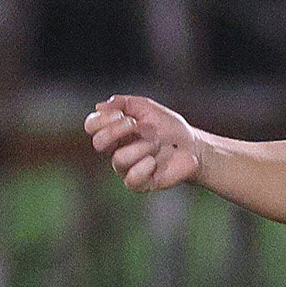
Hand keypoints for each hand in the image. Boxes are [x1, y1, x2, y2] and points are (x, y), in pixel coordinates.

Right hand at [84, 95, 201, 191]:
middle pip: (98, 143)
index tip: (122, 115)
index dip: (101, 119)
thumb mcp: (148, 108)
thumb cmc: (168, 127)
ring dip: (141, 147)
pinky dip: (144, 167)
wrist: (193, 146)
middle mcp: (117, 150)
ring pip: (118, 159)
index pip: (92, 126)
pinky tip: (154, 162)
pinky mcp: (141, 183)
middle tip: (137, 125)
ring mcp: (127, 168)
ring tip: (157, 144)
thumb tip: (100, 106)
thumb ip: (124, 103)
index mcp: (115, 131)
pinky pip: (131, 180)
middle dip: (116, 130)